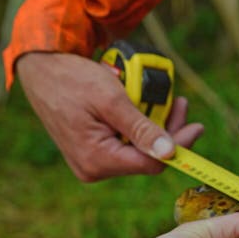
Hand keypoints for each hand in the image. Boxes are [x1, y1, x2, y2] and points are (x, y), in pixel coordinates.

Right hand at [17, 52, 203, 180]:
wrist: (41, 69)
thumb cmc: (72, 79)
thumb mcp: (111, 100)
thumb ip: (141, 128)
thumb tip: (169, 152)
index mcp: (96, 160)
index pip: (150, 163)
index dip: (178, 147)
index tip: (196, 127)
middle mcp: (93, 168)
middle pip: (146, 158)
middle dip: (168, 133)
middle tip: (181, 105)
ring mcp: (91, 162)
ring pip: (138, 150)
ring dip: (155, 127)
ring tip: (167, 102)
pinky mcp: (92, 152)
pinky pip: (125, 144)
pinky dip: (139, 127)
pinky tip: (146, 109)